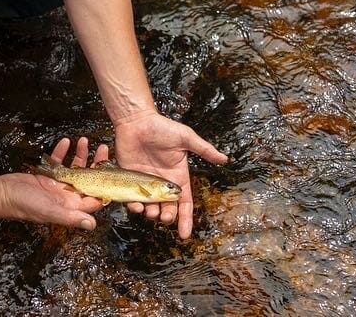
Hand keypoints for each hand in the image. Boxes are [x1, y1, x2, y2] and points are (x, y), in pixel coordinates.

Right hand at [0, 136, 107, 229]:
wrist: (1, 194)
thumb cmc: (24, 206)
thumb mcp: (50, 211)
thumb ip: (72, 217)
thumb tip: (92, 225)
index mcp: (70, 206)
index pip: (94, 197)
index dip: (106, 184)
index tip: (113, 168)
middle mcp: (66, 196)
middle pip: (88, 179)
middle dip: (96, 164)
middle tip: (102, 148)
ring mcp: (57, 185)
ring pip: (74, 168)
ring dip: (80, 154)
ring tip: (83, 140)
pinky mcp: (46, 175)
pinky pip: (58, 161)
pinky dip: (62, 151)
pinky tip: (65, 142)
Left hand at [112, 111, 227, 238]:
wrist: (136, 121)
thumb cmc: (162, 128)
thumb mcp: (186, 138)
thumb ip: (204, 150)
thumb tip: (225, 159)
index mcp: (177, 177)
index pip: (184, 203)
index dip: (185, 219)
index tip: (185, 235)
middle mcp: (162, 184)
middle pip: (168, 209)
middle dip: (168, 217)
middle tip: (165, 216)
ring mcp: (145, 184)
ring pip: (150, 208)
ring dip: (151, 214)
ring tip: (151, 211)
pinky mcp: (130, 181)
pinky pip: (132, 200)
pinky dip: (134, 206)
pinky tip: (135, 205)